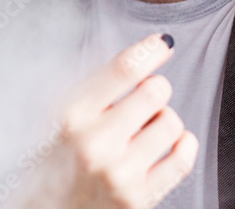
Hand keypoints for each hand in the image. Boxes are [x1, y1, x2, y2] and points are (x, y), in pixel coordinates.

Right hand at [18, 33, 197, 207]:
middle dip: (154, 89)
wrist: (51, 208)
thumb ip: (96, 82)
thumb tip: (147, 50)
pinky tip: (171, 142)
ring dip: (162, 120)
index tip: (163, 43)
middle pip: (154, 91)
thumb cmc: (60, 154)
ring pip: (171, 123)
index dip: (150, 50)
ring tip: (144, 130)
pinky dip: (184, 143)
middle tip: (143, 99)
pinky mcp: (138, 199)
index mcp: (72, 115)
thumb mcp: (63, 112)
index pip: (123, 70)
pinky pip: (182, 159)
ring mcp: (119, 174)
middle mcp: (95, 143)